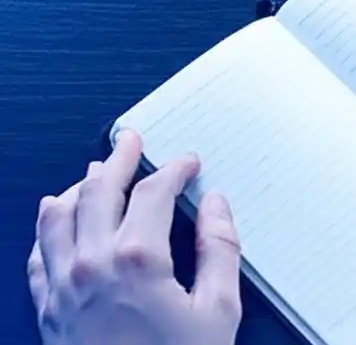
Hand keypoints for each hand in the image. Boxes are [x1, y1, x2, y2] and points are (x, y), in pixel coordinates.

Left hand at [28, 130, 242, 344]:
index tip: (187, 164)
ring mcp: (62, 287)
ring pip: (57, 215)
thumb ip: (219, 249)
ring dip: (77, 186)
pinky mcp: (47, 310)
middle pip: (98, 191)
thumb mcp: (218, 311)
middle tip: (132, 142)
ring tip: (95, 173)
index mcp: (138, 259)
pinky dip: (49, 228)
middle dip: (119, 160)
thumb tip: (214, 205)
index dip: (173, 170)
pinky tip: (61, 222)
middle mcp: (91, 264)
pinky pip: (38, 254)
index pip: (152, 192)